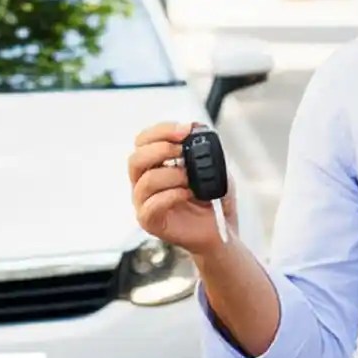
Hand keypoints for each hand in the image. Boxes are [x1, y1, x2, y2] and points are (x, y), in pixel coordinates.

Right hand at [129, 121, 237, 255]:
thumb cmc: (213, 198)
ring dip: (172, 175)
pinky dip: (171, 195)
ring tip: (190, 179)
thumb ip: (204, 148)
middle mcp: (144, 181)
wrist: (221, 229)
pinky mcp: (149, 222)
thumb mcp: (214, 167)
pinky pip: (151, 205)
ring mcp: (144, 202)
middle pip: (136, 159)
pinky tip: (188, 193)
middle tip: (182, 151)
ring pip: (145, 181)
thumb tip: (196, 127)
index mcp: (154, 164)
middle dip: (161, 149)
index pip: (144, 140)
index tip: (185, 130)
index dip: (162, 131)